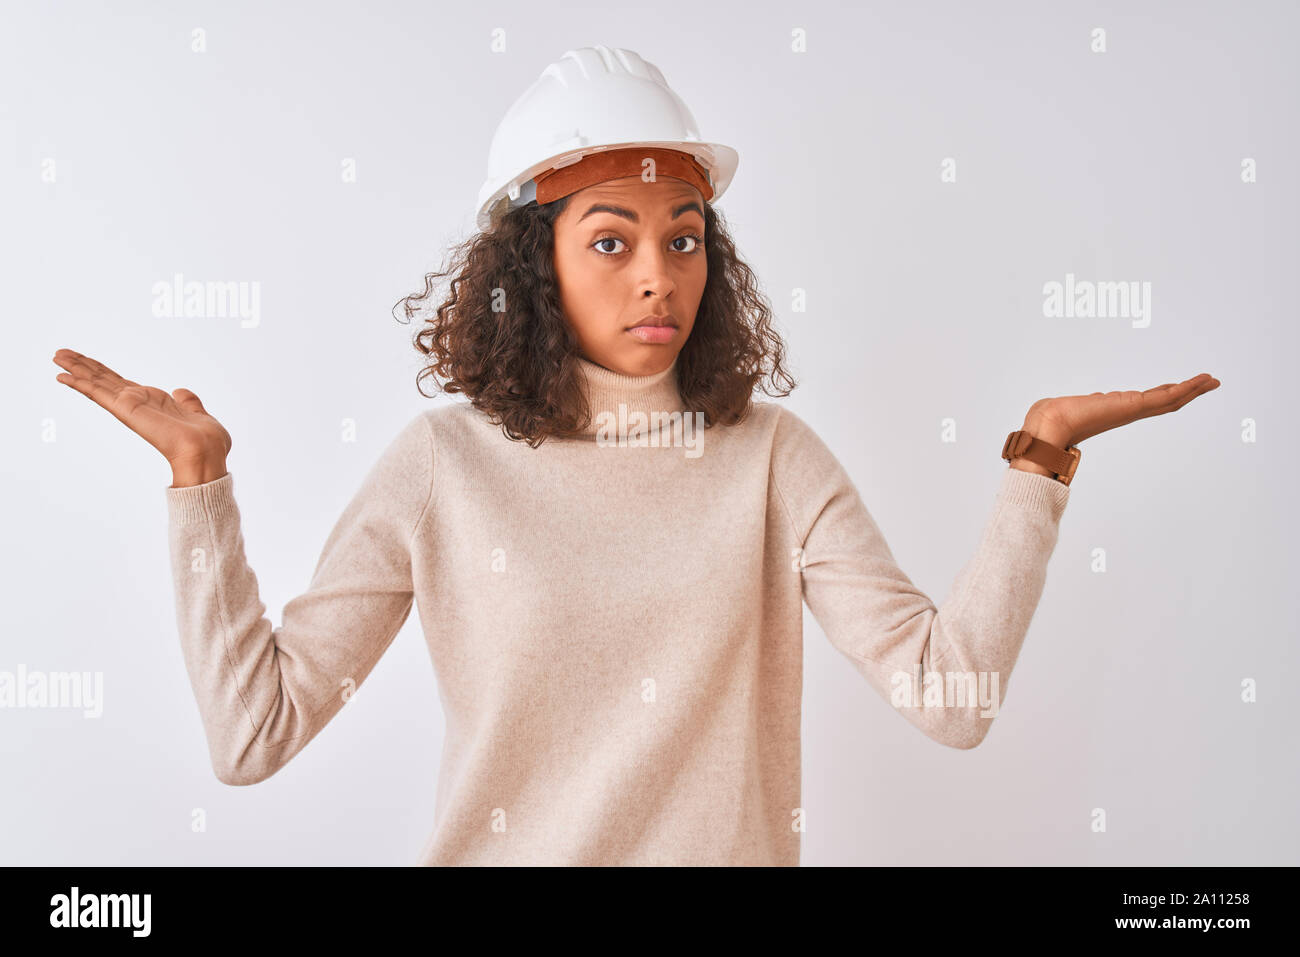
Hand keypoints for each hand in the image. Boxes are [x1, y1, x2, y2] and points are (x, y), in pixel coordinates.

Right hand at [52, 348, 231, 477]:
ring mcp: (128, 406)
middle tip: (60, 352)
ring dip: (75, 368)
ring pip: (96, 383)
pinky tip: (61, 375)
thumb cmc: (206, 441)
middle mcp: (136, 403)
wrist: (205, 452)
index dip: (102, 371)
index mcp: (151, 402)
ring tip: (56, 355)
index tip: (85, 361)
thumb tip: (181, 391)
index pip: (120, 383)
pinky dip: (79, 383)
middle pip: (103, 379)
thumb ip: (188, 401)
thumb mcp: (198, 413)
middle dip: (82, 365)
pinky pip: (97, 393)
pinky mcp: (124, 409)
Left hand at [1022, 373, 1221, 450]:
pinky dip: (1188, 388)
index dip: (1166, 395)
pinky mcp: (1136, 407)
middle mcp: (1128, 412)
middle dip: (1188, 392)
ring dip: (1193, 389)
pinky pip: (1168, 396)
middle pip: (1166, 402)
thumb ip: (1081, 406)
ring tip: (1212, 381)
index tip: (1179, 388)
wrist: (1051, 425)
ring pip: (1172, 399)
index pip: (1148, 402)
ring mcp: (1134, 410)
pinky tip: (1202, 381)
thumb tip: (1078, 406)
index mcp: (1117, 411)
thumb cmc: (1054, 417)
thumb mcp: (1074, 406)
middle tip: (1209, 383)